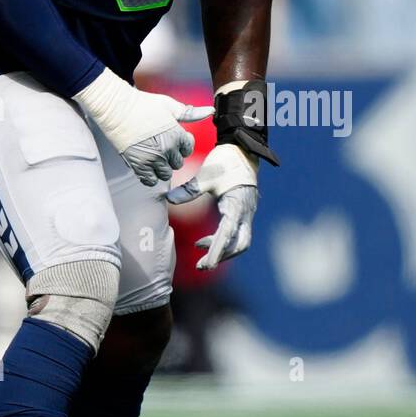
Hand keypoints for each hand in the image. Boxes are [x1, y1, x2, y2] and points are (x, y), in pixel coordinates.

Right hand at [119, 95, 212, 185]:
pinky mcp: (137, 165)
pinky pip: (150, 180)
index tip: (170, 138)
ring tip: (152, 156)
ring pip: (165, 174)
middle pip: (177, 163)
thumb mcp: (169, 105)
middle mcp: (167, 149)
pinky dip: (149, 176)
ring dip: (161, 167)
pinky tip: (145, 165)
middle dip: (171, 157)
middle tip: (159, 146)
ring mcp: (152, 159)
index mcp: (177, 134)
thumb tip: (211, 111)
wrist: (115, 108)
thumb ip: (190, 113)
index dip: (180, 145)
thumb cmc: (142, 104)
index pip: (188, 150)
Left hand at [167, 143, 257, 268]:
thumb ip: (189, 189)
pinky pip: (234, 233)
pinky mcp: (242, 212)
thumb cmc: (226, 161)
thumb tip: (169, 199)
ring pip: (239, 241)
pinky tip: (201, 242)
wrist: (243, 150)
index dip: (217, 251)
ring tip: (199, 256)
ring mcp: (246, 213)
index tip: (206, 265)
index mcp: (237, 205)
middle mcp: (245, 212)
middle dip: (222, 257)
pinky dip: (220, 241)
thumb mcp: (206, 174)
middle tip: (201, 266)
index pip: (228, 235)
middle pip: (240, 244)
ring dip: (221, 251)